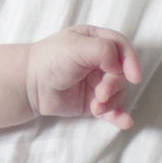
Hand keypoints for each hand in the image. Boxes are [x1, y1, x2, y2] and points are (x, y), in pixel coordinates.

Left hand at [26, 25, 142, 129]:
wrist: (28, 85)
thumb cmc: (50, 59)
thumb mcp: (76, 46)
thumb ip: (104, 50)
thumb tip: (120, 67)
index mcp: (95, 40)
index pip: (122, 47)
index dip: (131, 61)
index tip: (132, 77)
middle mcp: (99, 61)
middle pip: (122, 73)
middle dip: (114, 85)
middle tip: (100, 94)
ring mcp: (97, 82)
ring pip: (119, 93)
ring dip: (111, 102)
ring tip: (96, 107)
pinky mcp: (93, 102)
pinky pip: (113, 110)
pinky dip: (119, 116)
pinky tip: (124, 122)